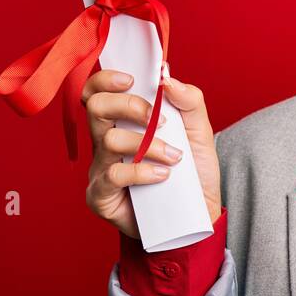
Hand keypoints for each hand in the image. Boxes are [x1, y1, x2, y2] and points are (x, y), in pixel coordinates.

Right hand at [82, 69, 221, 238]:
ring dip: (148, 145)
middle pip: (95, 107)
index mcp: (124, 121)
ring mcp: (101, 168)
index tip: (132, 80)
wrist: (197, 215)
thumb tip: (168, 79)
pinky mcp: (101, 196)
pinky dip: (142, 171)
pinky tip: (163, 176)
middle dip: (129, 105)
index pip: (98, 91)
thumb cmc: (192, 172)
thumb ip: (189, 101)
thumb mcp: (199, 132)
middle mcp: (106, 141)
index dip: (106, 79)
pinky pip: (113, 175)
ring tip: (174, 158)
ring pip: (109, 140)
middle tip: (160, 120)